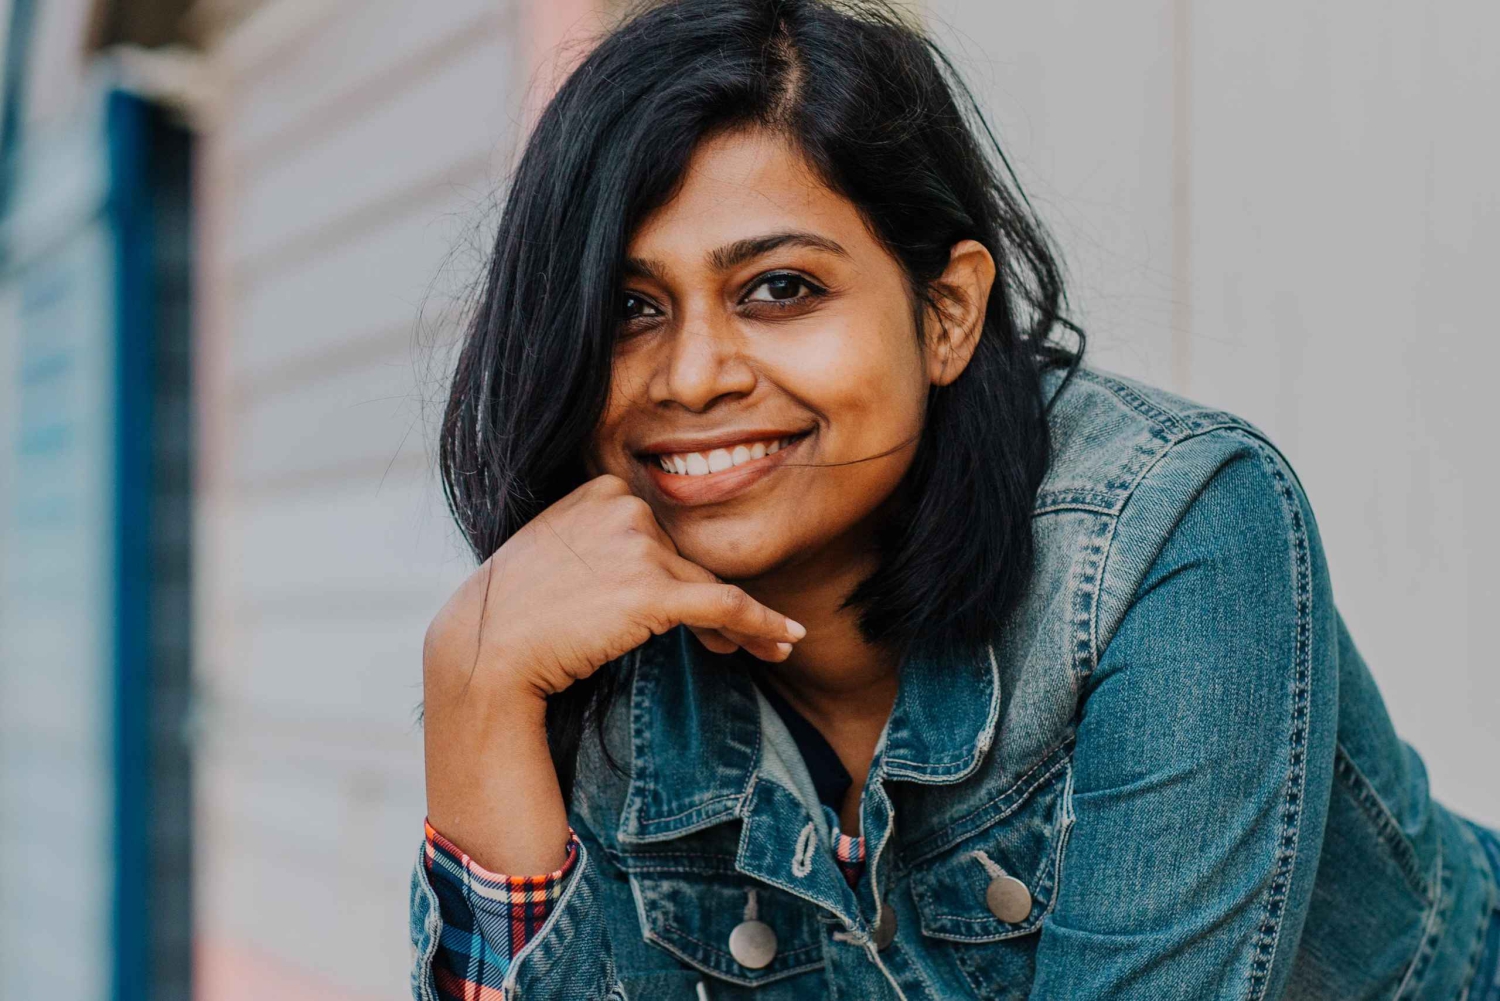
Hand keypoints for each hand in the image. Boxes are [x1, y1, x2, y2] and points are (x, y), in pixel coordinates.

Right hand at [423, 473, 805, 708]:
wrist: (486, 651)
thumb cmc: (514, 614)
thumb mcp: (555, 553)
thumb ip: (602, 542)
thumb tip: (649, 570)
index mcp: (602, 489)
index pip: (664, 532)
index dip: (688, 574)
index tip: (704, 612)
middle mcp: (625, 506)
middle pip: (691, 558)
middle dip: (714, 604)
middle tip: (742, 642)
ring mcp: (639, 545)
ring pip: (711, 585)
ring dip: (741, 623)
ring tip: (771, 648)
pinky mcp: (652, 590)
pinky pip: (727, 605)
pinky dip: (763, 622)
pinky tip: (786, 636)